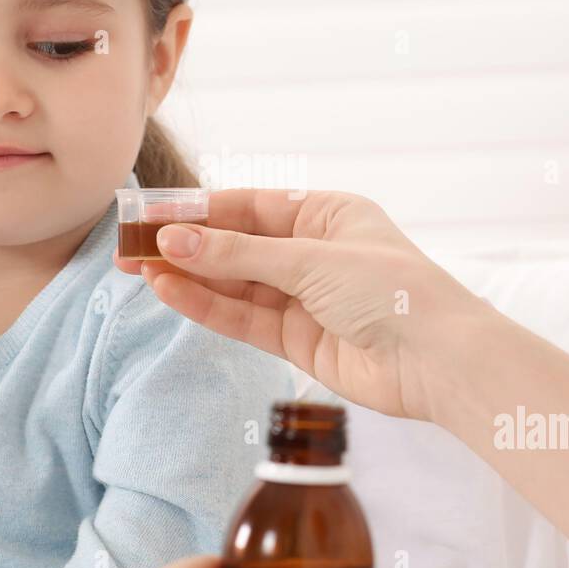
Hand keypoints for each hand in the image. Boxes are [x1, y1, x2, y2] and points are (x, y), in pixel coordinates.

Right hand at [113, 188, 483, 423]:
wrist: (438, 361)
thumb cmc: (393, 291)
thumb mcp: (310, 260)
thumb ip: (239, 254)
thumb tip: (175, 239)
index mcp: (328, 215)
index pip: (250, 205)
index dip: (199, 210)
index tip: (151, 212)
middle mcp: (314, 253)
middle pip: (236, 245)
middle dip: (185, 245)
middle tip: (130, 245)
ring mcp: (305, 298)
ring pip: (234, 284)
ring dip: (189, 276)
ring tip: (138, 269)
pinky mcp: (298, 341)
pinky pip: (243, 318)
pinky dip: (207, 306)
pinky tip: (169, 292)